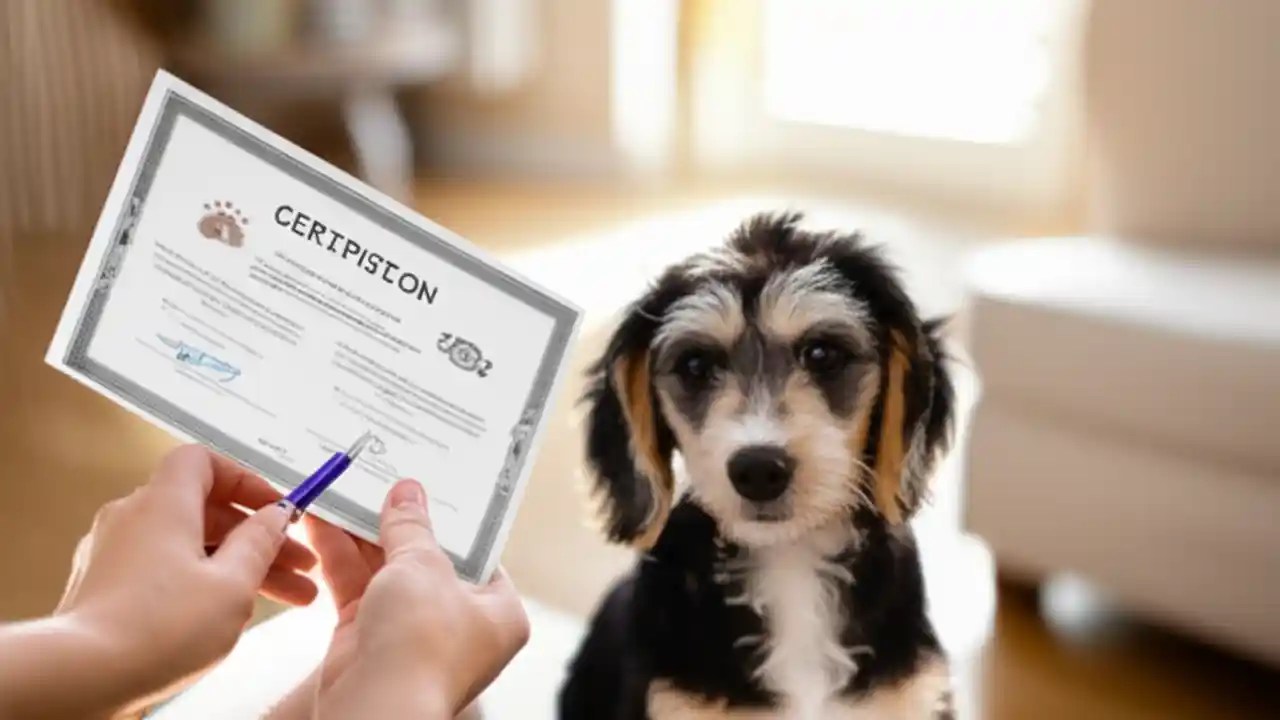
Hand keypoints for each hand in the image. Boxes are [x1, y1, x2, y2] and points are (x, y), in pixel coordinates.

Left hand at [54, 444, 317, 712]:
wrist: (81, 679)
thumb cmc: (157, 630)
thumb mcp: (233, 584)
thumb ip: (260, 542)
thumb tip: (275, 516)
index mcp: (162, 503)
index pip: (204, 461)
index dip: (245, 480)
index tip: (277, 508)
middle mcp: (131, 518)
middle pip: (205, 510)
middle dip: (258, 537)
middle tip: (299, 566)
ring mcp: (113, 553)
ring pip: (189, 545)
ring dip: (237, 565)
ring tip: (284, 598)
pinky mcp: (105, 587)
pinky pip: (163, 569)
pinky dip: (201, 582)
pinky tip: (229, 614)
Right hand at [273, 480, 528, 718]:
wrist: (375, 709)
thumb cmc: (422, 644)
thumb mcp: (423, 567)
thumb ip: (411, 528)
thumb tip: (408, 494)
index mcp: (498, 612)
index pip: (479, 555)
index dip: (451, 521)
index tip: (430, 488)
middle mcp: (459, 625)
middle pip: (426, 560)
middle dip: (397, 524)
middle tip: (378, 482)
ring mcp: (412, 634)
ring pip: (386, 573)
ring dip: (361, 536)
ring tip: (342, 491)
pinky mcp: (369, 641)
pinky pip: (357, 590)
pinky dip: (340, 560)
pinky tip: (322, 524)